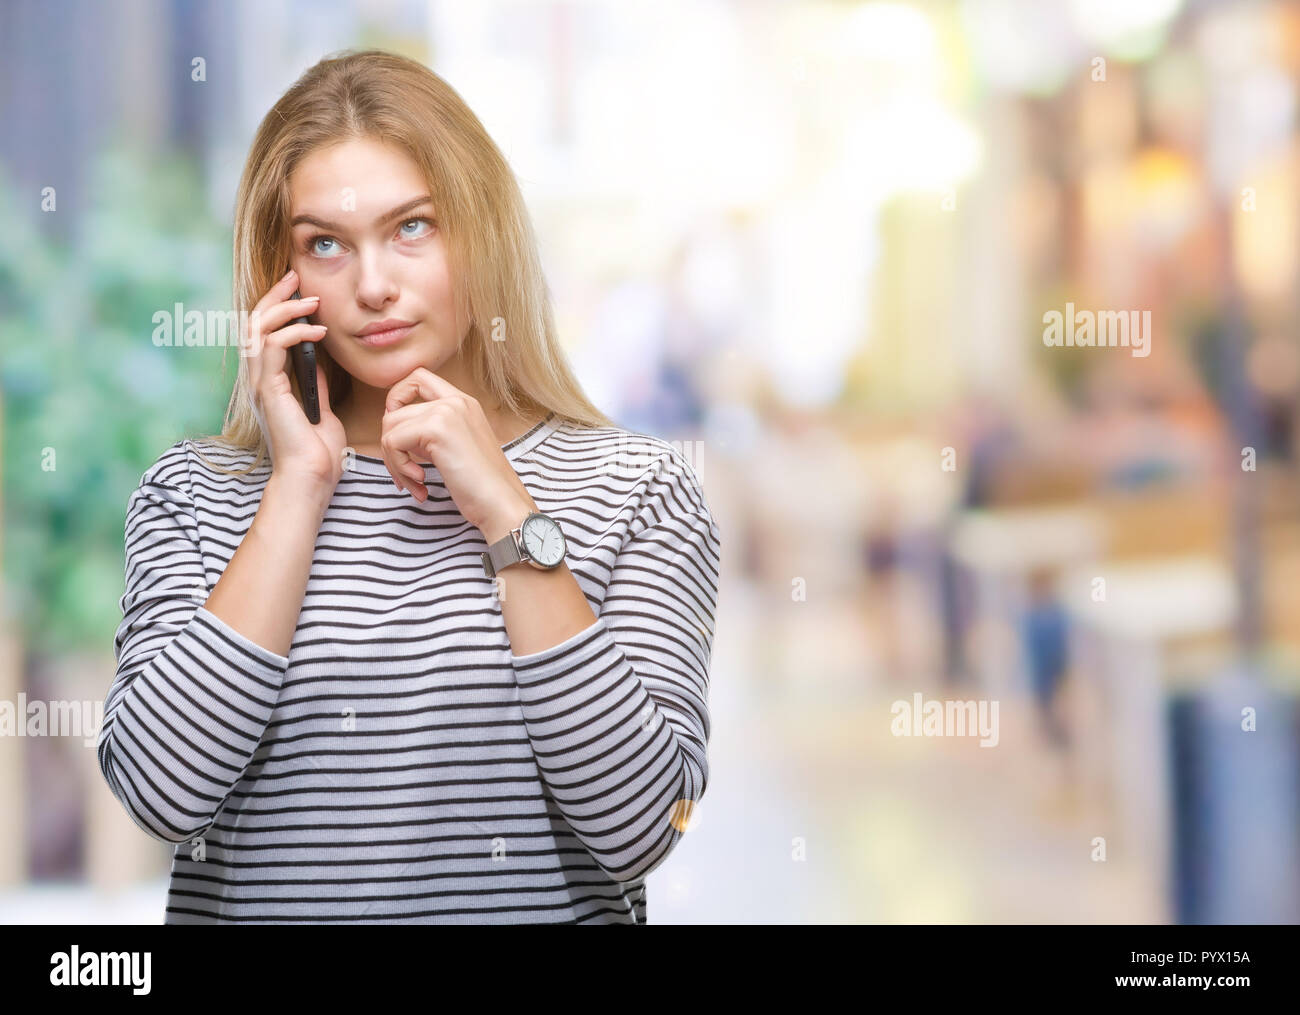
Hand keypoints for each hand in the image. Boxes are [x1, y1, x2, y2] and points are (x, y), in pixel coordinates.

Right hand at [242, 268, 347, 489]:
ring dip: (285, 309)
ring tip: (312, 300)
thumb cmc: (318, 452)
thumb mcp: (322, 408)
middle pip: (254, 323)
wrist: (311, 477)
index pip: (264, 333)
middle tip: (296, 277)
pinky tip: (317, 331)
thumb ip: (315, 383)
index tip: (298, 289)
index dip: (277, 307)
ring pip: (259, 330)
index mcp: (269, 382)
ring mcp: (260, 385)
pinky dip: (294, 333)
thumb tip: (317, 360)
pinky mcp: (268, 391)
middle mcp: (259, 380)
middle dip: (275, 296)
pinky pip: (272, 348)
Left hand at [379, 367, 535, 538]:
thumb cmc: (482, 486)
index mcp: (464, 402)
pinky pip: (392, 442)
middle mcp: (455, 401)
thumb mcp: (456, 448)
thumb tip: (393, 433)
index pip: (417, 378)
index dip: (397, 400)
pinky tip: (421, 484)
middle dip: (390, 445)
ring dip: (394, 462)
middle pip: (395, 408)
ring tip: (415, 484)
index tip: (401, 435)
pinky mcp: (436, 429)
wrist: (501, 503)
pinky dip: (399, 467)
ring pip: (389, 427)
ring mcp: (446, 412)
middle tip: (405, 472)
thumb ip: (430, 433)